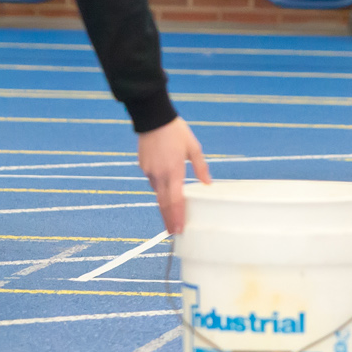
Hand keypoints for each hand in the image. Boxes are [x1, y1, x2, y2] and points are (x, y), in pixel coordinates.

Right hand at [137, 117, 209, 233]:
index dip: (177, 216)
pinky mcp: (143, 167)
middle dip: (168, 219)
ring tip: (172, 214)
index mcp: (174, 171)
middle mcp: (159, 175)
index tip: (179, 229)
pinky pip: (153, 181)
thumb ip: (201, 168)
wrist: (154, 119)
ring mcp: (149, 171)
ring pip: (157, 192)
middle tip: (173, 232)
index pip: (175, 200)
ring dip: (164, 204)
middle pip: (163, 203)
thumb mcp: (194, 148)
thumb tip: (208, 184)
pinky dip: (159, 187)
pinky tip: (165, 186)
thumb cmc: (177, 132)